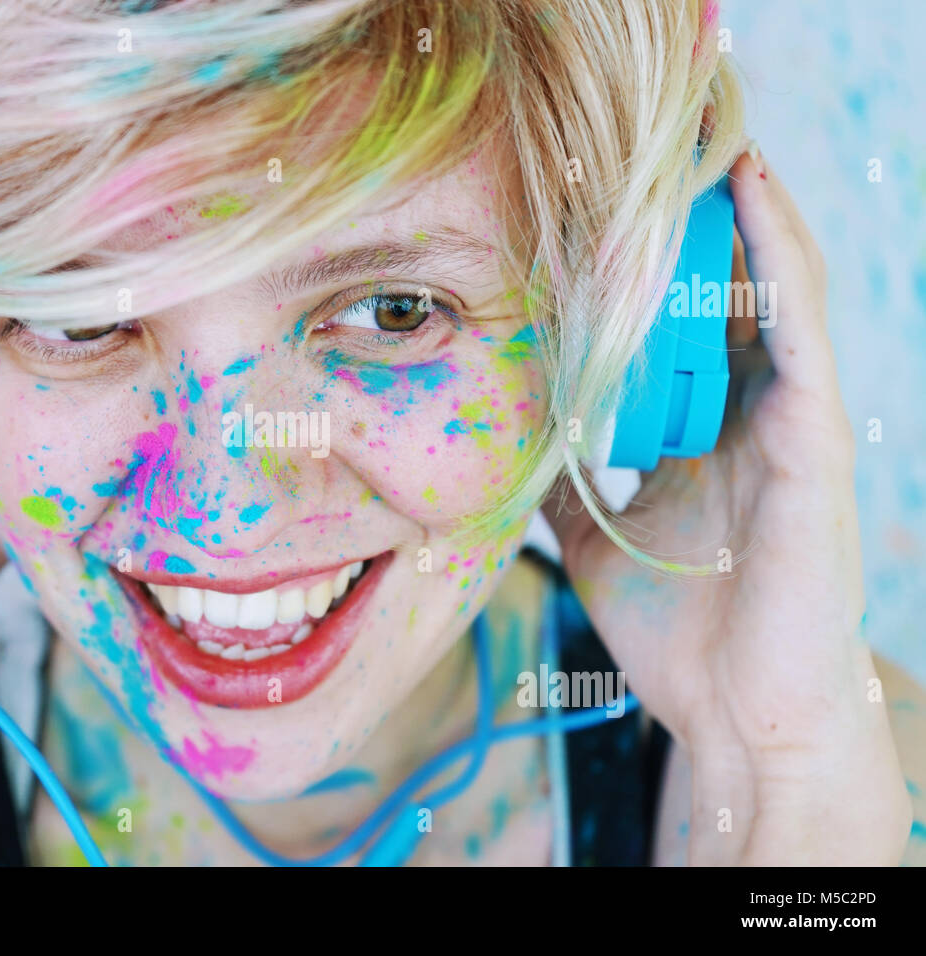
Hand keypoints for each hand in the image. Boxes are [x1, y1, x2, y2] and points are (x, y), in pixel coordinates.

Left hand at [545, 149, 910, 863]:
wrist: (739, 713)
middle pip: (726, 288)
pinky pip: (803, 324)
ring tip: (696, 134)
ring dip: (735, 207)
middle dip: (687, 220)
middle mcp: (754, 412)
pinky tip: (751, 188)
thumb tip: (517, 452)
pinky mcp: (816, 437)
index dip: (650, 259)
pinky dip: (780, 252)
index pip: (684, 321)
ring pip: (772, 285)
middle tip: (635, 150)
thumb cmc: (681, 630)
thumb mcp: (599, 540)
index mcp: (708, 431)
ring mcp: (791, 419)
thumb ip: (570, 486)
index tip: (599, 204)